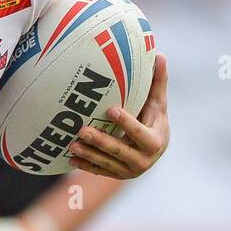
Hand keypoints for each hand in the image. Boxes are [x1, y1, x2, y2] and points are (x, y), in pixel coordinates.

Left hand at [67, 54, 168, 178]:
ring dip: (88, 154)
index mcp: (155, 142)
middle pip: (120, 151)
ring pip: (106, 164)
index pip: (140, 133)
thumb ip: (158, 82)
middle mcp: (144, 160)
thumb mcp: (157, 104)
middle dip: (101, 141)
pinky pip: (99, 171)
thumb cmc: (153, 120)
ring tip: (71, 143)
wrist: (153, 150)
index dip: (127, 123)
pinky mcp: (116, 175)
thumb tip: (160, 54)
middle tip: (82, 129)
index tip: (110, 109)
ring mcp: (129, 171)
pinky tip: (70, 159)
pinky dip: (85, 165)